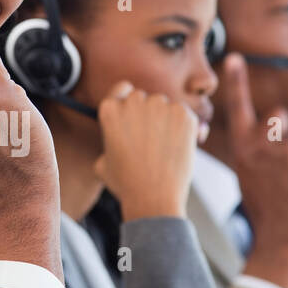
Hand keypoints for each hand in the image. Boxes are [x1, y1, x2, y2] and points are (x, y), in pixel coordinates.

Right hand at [94, 81, 198, 219]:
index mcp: (110, 110)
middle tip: (152, 140)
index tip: (136, 114)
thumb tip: (115, 144)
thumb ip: (108, 145)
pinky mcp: (183, 114)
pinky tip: (180, 147)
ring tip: (165, 148)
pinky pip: (184, 114)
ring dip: (167, 120)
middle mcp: (133, 102)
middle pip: (145, 98)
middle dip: (149, 114)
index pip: (122, 89)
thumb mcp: (102, 164)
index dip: (129, 101)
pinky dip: (185, 128)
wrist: (154, 197)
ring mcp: (160, 106)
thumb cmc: (126, 184)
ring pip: (166, 105)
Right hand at [220, 54, 287, 287]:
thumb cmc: (262, 203)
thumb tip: (270, 124)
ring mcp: (287, 151)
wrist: (282, 232)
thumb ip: (253, 146)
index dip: (236, 81)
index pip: (238, 107)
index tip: (234, 57)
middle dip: (280, 127)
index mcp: (242, 149)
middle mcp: (262, 146)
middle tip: (280, 156)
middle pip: (277, 115)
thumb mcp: (245, 172)